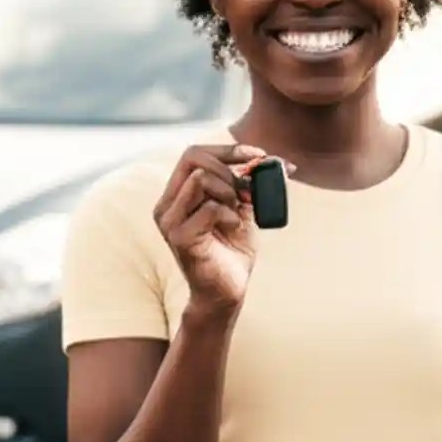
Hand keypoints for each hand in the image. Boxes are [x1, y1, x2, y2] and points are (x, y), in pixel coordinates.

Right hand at [152, 144, 268, 315]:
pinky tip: (233, 229)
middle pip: (193, 158)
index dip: (228, 150)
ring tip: (237, 213)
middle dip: (228, 169)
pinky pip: (210, 208)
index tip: (259, 156)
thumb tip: (275, 161)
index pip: (194, 153)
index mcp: (176, 193)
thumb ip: (247, 182)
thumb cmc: (232, 248)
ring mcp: (169, 221)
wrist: (227, 291)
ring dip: (229, 192)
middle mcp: (166, 204)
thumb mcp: (241, 207)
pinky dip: (230, 215)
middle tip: (247, 191)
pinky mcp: (180, 238)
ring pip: (200, 179)